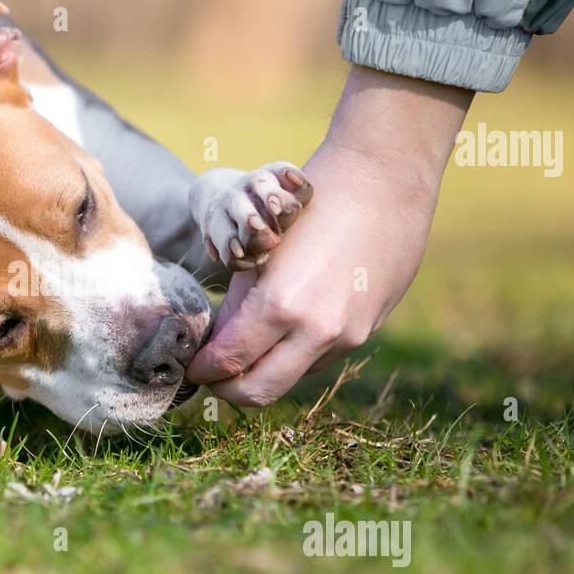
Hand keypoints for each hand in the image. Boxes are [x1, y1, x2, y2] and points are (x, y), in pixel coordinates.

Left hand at [186, 66, 471, 405]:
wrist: (385, 180)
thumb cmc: (312, 205)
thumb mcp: (260, 253)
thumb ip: (237, 308)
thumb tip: (216, 346)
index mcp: (282, 306)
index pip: (227, 363)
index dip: (201, 371)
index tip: (189, 368)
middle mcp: (317, 331)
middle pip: (257, 392)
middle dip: (226, 389)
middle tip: (210, 374)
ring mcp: (347, 336)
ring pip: (291, 378)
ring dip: (263, 372)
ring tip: (245, 348)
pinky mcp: (367, 331)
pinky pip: (320, 359)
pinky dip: (294, 355)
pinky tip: (285, 328)